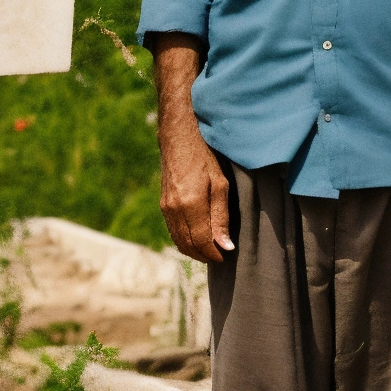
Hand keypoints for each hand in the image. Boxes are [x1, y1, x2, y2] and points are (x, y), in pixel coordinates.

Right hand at [152, 34, 233, 261]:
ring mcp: (165, 207)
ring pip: (179, 240)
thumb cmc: (204, 155)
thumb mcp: (220, 184)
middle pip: (188, 245)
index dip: (216, 253)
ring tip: (212, 249)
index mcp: (190, 205)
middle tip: (222, 255)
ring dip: (194, 249)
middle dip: (205, 255)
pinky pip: (173, 230)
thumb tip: (225, 246)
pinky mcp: (163, 203)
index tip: (228, 255)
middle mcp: (174, 209)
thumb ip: (221, 217)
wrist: (178, 134)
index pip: (202, 242)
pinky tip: (198, 236)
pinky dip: (185, 239)